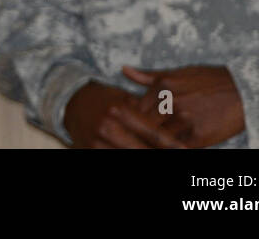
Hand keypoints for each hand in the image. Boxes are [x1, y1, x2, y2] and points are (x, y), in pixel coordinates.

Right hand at [63, 80, 188, 147]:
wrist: (71, 103)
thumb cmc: (105, 99)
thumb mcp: (125, 99)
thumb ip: (146, 112)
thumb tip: (176, 120)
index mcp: (119, 110)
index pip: (152, 133)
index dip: (172, 144)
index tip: (186, 149)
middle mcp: (108, 126)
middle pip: (143, 150)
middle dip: (161, 154)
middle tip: (180, 155)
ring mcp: (97, 141)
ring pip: (128, 156)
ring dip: (146, 156)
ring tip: (161, 158)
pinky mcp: (90, 150)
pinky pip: (113, 158)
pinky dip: (125, 157)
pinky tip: (137, 155)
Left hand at [123, 64, 245, 147]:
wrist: (244, 91)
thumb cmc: (209, 81)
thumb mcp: (178, 73)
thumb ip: (149, 76)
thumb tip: (124, 70)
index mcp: (162, 87)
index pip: (135, 108)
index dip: (131, 118)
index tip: (128, 123)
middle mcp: (171, 103)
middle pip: (144, 124)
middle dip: (139, 131)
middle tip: (133, 136)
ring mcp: (185, 121)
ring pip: (159, 138)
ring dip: (153, 141)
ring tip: (149, 142)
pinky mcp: (199, 137)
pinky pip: (177, 148)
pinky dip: (171, 148)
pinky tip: (170, 146)